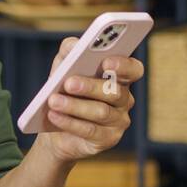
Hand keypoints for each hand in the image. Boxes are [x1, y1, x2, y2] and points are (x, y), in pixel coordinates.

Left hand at [38, 36, 143, 163]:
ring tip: (53, 100)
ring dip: (74, 106)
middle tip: (68, 83)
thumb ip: (69, 50)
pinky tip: (54, 115)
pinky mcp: (107, 139)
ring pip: (101, 112)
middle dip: (90, 86)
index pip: (133, 69)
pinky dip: (70, 122)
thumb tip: (74, 46)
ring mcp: (119, 121)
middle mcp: (124, 98)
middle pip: (114, 92)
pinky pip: (90, 131)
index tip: (107, 62)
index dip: (123, 65)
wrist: (53, 122)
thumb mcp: (63, 65)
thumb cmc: (64, 88)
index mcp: (119, 77)